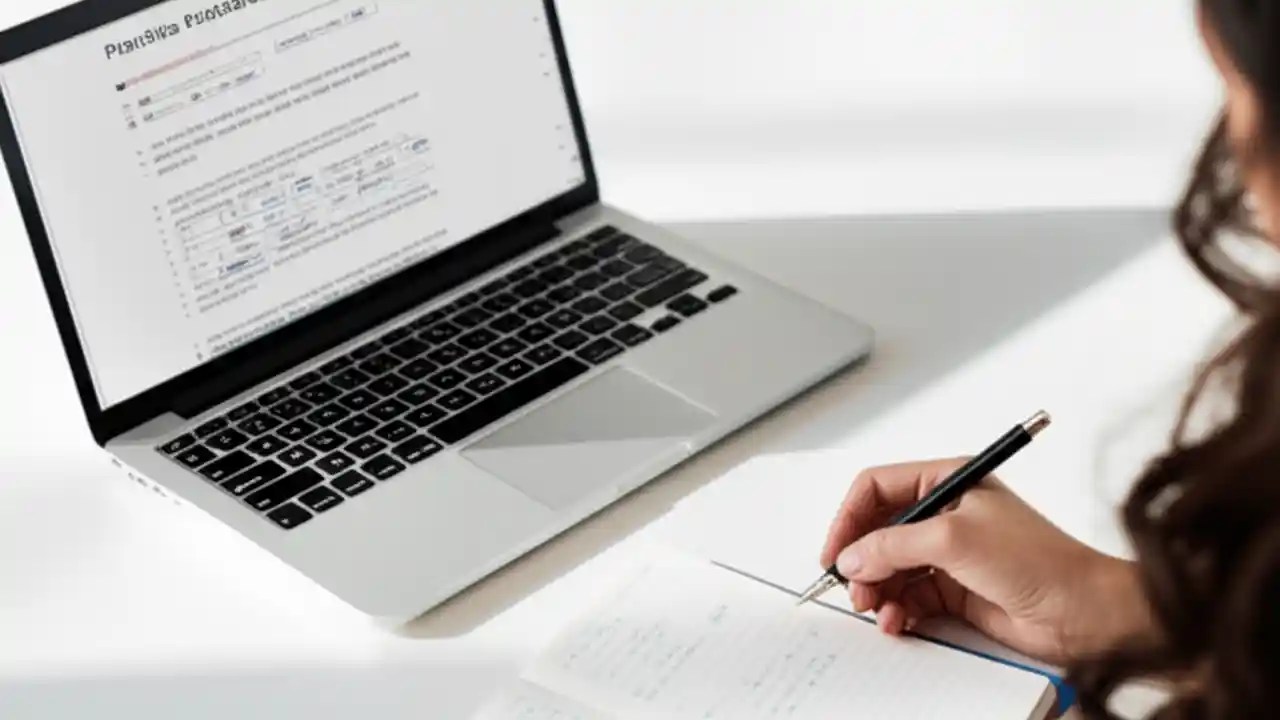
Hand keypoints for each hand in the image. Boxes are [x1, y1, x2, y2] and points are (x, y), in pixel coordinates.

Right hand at [820, 458, 1152, 663]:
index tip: (836, 550)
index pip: (878, 487)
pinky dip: (897, 610)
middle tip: (854, 586)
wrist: (1084, 613)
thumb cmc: (1039, 561)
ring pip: (889, 568)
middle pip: (878, 530)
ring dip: (876, 589)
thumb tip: (852, 557)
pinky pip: (908, 598)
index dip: (850, 517)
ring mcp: (950, 554)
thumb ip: (893, 544)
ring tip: (877, 608)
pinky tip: (899, 622)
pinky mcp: (955, 591)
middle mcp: (946, 514)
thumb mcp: (954, 540)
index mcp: (948, 481)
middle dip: (861, 559)